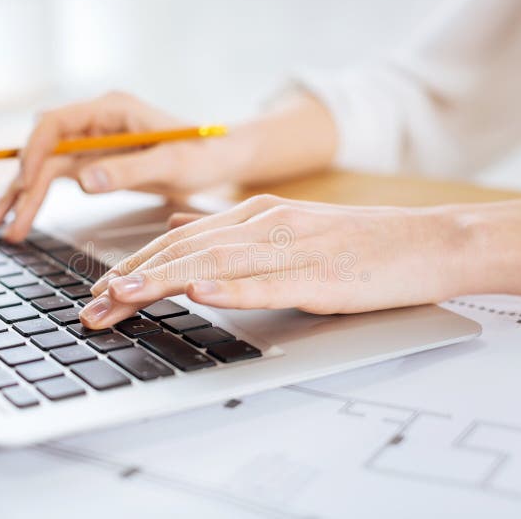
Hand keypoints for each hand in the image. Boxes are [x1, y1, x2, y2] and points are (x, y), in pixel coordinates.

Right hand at [0, 92, 252, 241]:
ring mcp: (93, 142)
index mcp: (111, 110)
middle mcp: (96, 122)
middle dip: (20, 184)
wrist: (219, 161)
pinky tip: (22, 217)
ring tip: (0, 226)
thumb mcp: (170, 163)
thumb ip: (127, 170)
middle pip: (43, 148)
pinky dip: (39, 197)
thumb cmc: (202, 155)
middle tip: (2, 220)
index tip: (24, 185)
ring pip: (45, 165)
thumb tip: (82, 181)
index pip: (55, 124)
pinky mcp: (96, 162)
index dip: (34, 154)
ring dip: (21, 194)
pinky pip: (58, 177)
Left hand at [78, 194, 466, 327]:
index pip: (179, 240)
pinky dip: (234, 286)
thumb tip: (178, 227)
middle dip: (133, 279)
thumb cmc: (358, 243)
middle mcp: (268, 223)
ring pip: (219, 262)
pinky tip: (202, 292)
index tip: (100, 291)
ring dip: (166, 280)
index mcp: (257, 214)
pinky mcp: (324, 274)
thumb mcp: (287, 228)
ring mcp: (296, 246)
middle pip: (186, 250)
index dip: (134, 265)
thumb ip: (231, 229)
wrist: (427, 241)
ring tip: (124, 296)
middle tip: (93, 307)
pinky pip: (272, 280)